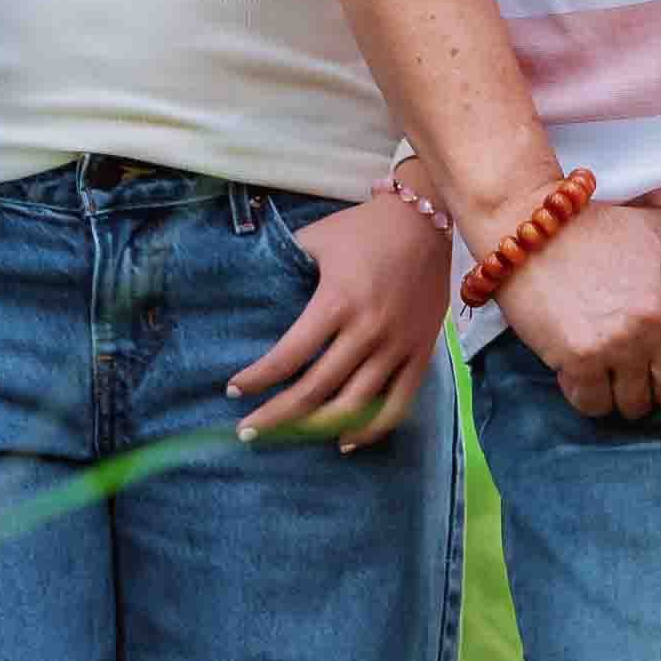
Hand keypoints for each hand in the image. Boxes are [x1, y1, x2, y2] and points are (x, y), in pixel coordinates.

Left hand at [229, 191, 446, 448]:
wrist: (426, 218)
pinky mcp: (420, 352)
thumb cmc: (364, 229)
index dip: (257, 380)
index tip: (234, 390)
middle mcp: (367, 330)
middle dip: (275, 415)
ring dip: (316, 429)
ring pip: (353, 406)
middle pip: (315, 390)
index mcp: (337, 301)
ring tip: (287, 438)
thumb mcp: (317, 240)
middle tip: (247, 430)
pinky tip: (345, 442)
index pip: (289, 356)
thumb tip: (252, 288)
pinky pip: (398, 404)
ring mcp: (397, 345)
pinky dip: (371, 430)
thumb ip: (287, 265)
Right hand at [500, 197, 660, 419]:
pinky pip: (594, 406)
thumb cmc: (595, 226)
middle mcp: (658, 323)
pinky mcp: (579, 360)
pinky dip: (587, 394)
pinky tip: (581, 370)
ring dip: (623, 392)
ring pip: (636, 407)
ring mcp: (619, 345)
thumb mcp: (657, 229)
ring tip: (609, 368)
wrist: (531, 226)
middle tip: (645, 372)